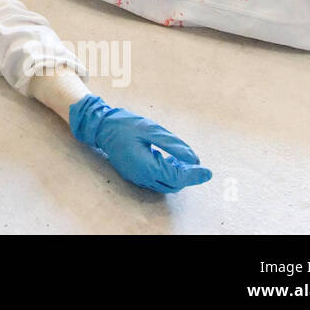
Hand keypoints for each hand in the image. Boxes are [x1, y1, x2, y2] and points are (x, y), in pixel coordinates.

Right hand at [69, 95, 211, 193]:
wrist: (101, 127)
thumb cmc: (125, 125)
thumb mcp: (151, 130)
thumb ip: (173, 145)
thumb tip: (194, 159)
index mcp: (145, 165)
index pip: (176, 176)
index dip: (194, 175)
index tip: (208, 171)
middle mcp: (141, 176)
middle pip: (172, 184)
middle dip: (187, 175)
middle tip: (195, 163)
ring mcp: (136, 177)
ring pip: (164, 184)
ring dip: (177, 175)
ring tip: (180, 159)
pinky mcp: (134, 175)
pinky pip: (155, 180)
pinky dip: (167, 174)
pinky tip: (168, 160)